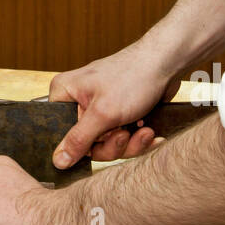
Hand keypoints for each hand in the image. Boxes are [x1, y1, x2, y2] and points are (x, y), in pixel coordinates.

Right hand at [49, 44, 179, 167]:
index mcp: (65, 94)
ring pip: (108, 144)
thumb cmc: (133, 77)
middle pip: (87, 144)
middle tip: (125, 134)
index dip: (81, 146)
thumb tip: (58, 161)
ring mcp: (100, 110)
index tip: (99, 144)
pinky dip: (138, 139)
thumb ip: (79, 139)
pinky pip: (123, 139)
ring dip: (130, 143)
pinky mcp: (119, 115)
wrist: (166, 63)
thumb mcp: (103, 113)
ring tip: (145, 131)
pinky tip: (150, 132)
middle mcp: (79, 102)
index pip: (60, 134)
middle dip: (112, 144)